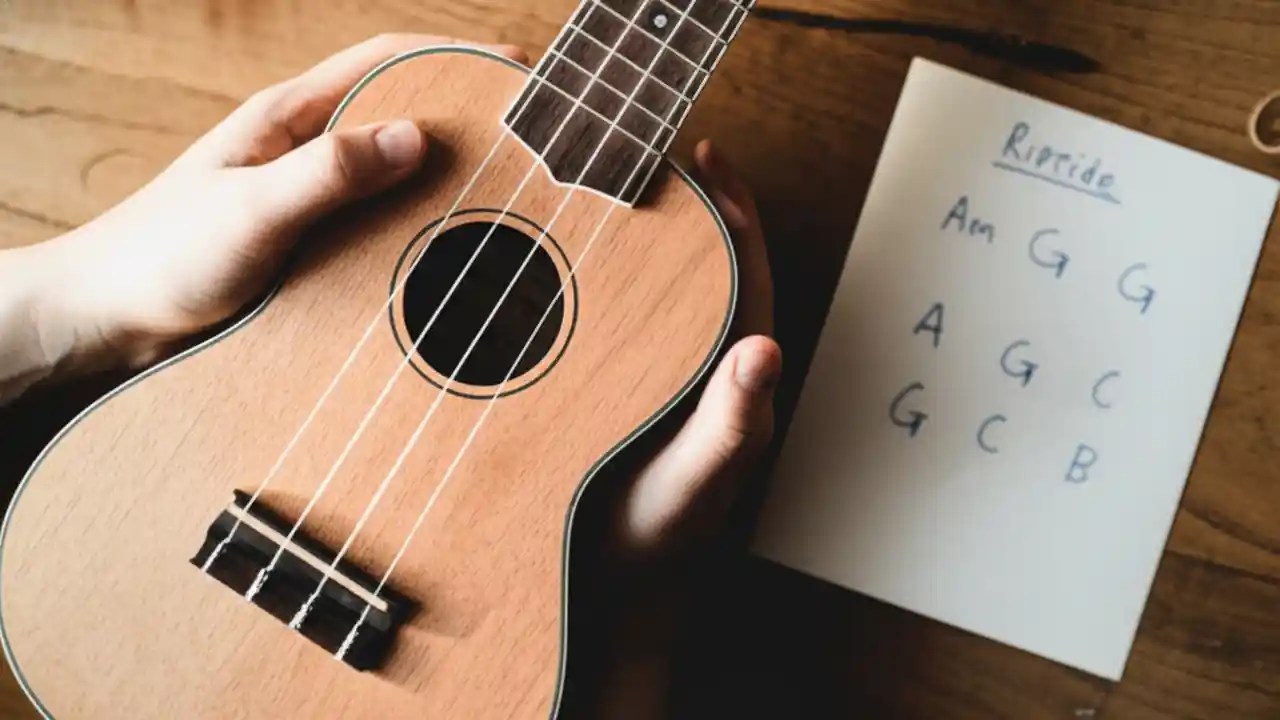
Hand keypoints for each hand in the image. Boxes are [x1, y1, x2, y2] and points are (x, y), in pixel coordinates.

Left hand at [7, 34, 525, 371]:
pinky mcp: (308, 242)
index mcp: (288, 117)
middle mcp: (303, 147)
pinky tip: (449, 252)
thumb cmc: (159, 258)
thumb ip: (328, 174)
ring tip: (508, 195)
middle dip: (465, 118)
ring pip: (393, 172)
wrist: (103, 323)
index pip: (387, 61)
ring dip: (444, 178)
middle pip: (400, 112)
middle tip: (531, 143)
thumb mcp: (250, 211)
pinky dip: (418, 226)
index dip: (456, 58)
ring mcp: (307, 196)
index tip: (518, 74)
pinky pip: (378, 222)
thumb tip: (415, 138)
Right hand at [583, 142, 779, 718]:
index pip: (750, 276)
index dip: (734, 212)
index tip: (707, 157)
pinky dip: (621, 282)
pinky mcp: (643, 398)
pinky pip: (642, 323)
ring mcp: (679, 385)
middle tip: (657, 153)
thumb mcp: (690, 486)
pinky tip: (581, 262)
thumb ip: (727, 425)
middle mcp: (718, 377)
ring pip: (680, 292)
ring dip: (661, 239)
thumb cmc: (651, 545)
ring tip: (623, 189)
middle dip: (698, 208)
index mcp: (740, 387)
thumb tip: (768, 351)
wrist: (610, 596)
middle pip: (719, 270)